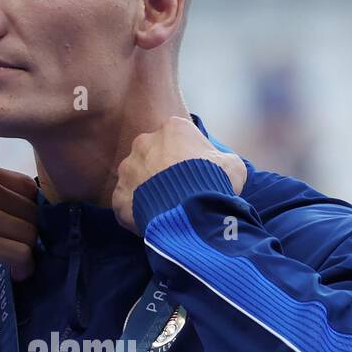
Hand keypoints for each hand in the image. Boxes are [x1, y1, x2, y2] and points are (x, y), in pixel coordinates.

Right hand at [0, 160, 38, 280]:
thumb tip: (19, 207)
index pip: (27, 186)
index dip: (29, 210)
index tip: (20, 227)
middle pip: (32, 211)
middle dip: (28, 233)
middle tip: (17, 249)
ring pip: (30, 234)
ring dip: (27, 252)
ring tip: (14, 263)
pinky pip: (21, 254)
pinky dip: (24, 267)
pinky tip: (16, 273)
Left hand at [112, 115, 246, 233]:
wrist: (191, 212)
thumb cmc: (214, 184)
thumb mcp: (233, 166)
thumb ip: (223, 160)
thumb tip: (221, 166)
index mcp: (173, 129)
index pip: (178, 138)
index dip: (188, 158)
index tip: (196, 175)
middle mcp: (144, 143)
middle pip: (152, 155)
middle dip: (162, 172)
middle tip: (178, 192)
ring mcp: (127, 169)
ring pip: (135, 178)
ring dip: (147, 191)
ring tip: (164, 209)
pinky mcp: (118, 196)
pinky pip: (126, 203)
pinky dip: (137, 212)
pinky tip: (152, 222)